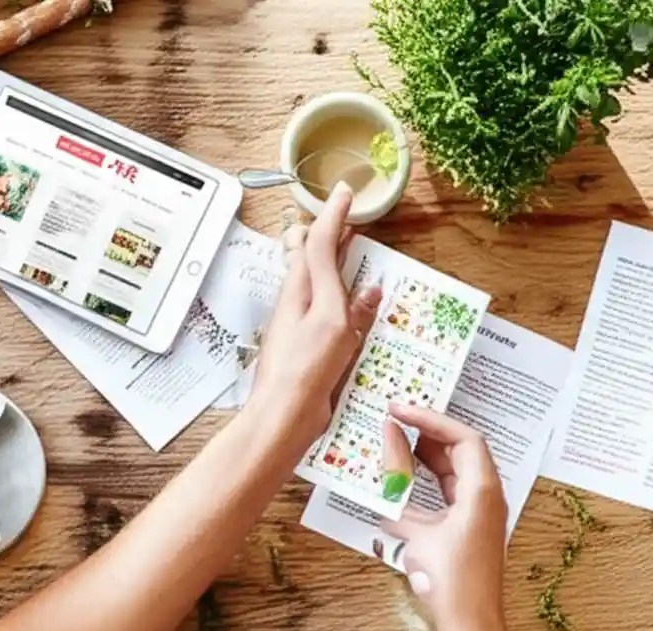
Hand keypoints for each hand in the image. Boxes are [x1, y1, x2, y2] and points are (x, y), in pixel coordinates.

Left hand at [246, 182, 382, 440]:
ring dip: (332, 263)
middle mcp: (297, 302)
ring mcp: (298, 324)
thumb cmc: (305, 370)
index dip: (333, 216)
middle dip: (329, 235)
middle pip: (310, 258)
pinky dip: (336, 296)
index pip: (317, 240)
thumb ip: (352, 303)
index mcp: (302, 290)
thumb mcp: (332, 325)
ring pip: (315, 282)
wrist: (282, 416)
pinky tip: (350, 307)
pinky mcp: (305, 347)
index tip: (346, 192)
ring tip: (352, 251)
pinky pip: (322, 310)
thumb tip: (370, 286)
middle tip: (350, 219)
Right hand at [379, 402, 508, 630]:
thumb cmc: (452, 580)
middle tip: (397, 419)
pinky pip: (449, 494)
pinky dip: (427, 484)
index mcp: (483, 490)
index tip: (403, 410)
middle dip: (428, 432)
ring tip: (397, 442)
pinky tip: (402, 486)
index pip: (463, 437)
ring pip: (455, 471)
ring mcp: (480, 513)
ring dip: (427, 456)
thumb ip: (402, 506)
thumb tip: (386, 491)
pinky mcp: (469, 529)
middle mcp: (486, 497)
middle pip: (461, 449)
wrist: (469, 622)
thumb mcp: (419, 536)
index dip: (432, 419)